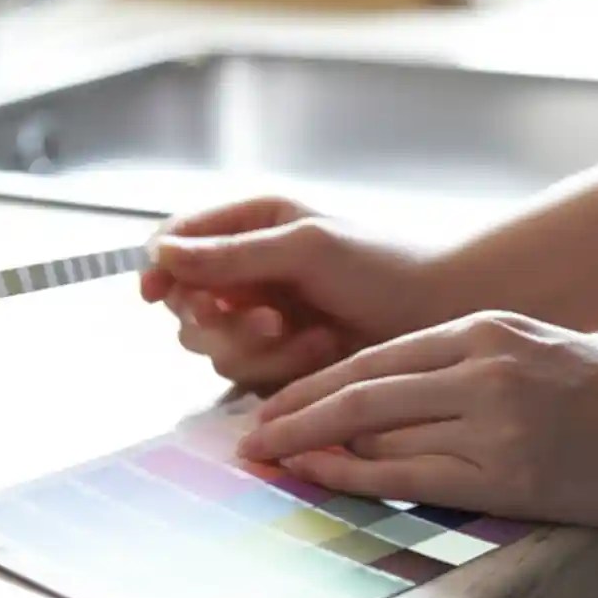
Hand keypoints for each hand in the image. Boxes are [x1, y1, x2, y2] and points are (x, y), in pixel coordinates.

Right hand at [141, 197, 440, 389]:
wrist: (442, 314)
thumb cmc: (382, 265)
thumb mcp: (305, 247)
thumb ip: (231, 253)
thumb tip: (160, 253)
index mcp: (251, 224)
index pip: (177, 242)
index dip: (160, 267)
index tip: (154, 292)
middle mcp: (246, 270)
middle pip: (183, 301)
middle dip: (216, 319)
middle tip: (263, 322)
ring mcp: (258, 316)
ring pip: (210, 344)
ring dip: (254, 346)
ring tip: (306, 335)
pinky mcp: (275, 358)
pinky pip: (245, 373)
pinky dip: (278, 366)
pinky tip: (321, 349)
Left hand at [239, 311, 597, 531]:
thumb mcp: (528, 353)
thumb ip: (456, 366)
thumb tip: (377, 398)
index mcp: (484, 329)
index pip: (375, 355)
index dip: (314, 380)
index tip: (274, 400)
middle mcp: (482, 368)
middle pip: (361, 387)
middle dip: (293, 411)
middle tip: (248, 433)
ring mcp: (495, 421)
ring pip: (376, 428)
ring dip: (310, 442)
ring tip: (266, 454)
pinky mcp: (510, 475)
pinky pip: (409, 473)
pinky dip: (350, 473)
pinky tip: (313, 473)